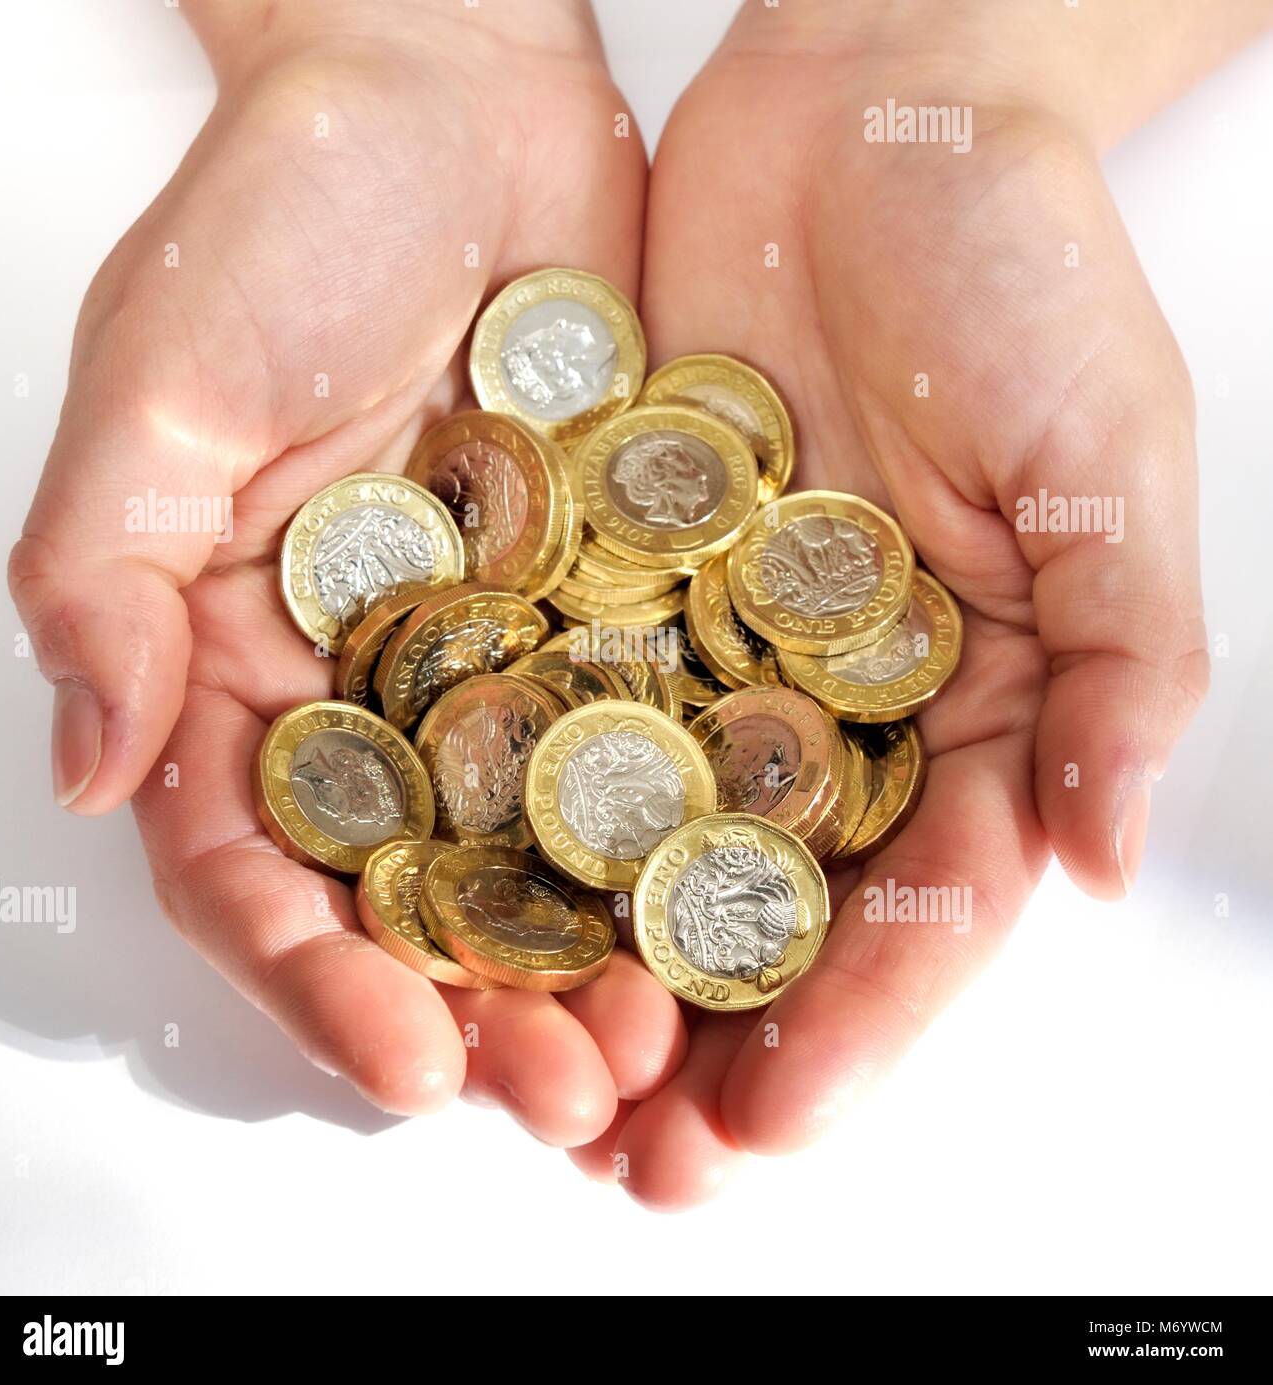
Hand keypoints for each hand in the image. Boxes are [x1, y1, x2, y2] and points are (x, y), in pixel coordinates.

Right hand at [7, 0, 686, 1137]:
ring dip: (598, 956)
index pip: (263, 862)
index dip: (321, 978)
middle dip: (484, 1007)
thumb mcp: (159, 390)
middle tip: (570, 1094)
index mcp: (247, 660)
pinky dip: (689, 829)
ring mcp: (504, 653)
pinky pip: (656, 737)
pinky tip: (741, 905)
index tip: (404, 1062)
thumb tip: (92, 770)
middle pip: (420, 888)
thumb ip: (106, 581)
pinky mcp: (617, 603)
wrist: (454, 92)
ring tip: (664, 1046)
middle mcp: (379, 681)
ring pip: (548, 845)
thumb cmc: (284, 214)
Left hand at [573, 0, 1213, 1206]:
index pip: (919, 906)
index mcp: (972, 706)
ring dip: (603, 973)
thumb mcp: (1105, 461)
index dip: (854, 1025)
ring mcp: (716, 653)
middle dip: (712, 1045)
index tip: (776, 1125)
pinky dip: (521, 818)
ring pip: (654, 849)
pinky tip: (472, 910)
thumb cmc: (1018, 270)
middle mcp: (835, 705)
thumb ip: (1126, 661)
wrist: (871, 116)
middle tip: (637, 1167)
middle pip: (772, 914)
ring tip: (539, 1091)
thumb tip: (1114, 856)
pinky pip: (562, 719)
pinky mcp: (616, 583)